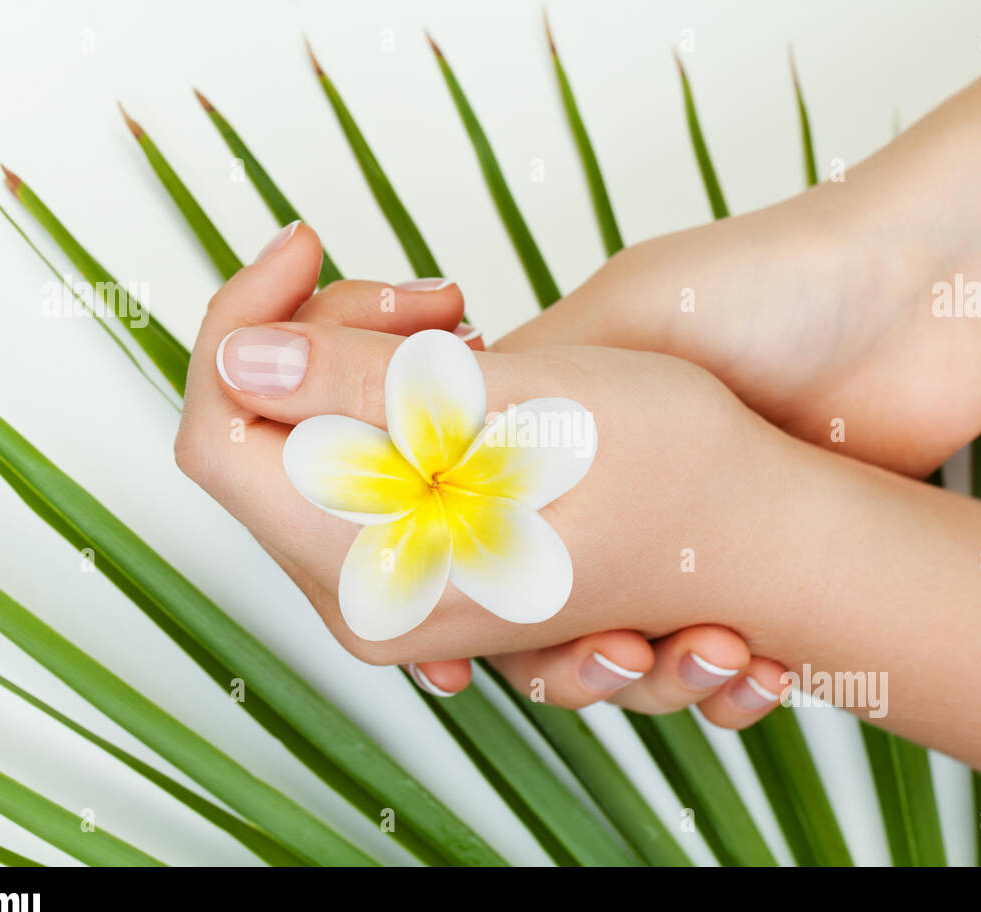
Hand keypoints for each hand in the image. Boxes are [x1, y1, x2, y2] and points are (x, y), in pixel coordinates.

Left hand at [174, 222, 793, 727]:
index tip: (311, 247)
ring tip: (470, 338)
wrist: (759, 533)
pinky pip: (370, 475)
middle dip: (326, 342)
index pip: (221, 431)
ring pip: (320, 452)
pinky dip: (401, 413)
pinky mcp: (432, 565)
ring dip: (372, 374)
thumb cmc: (667, 468)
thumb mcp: (510, 401)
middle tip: (433, 299)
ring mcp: (398, 587)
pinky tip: (473, 386)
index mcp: (367, 560)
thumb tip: (238, 358)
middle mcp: (367, 595)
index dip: (245, 320)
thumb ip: (351, 386)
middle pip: (268, 440)